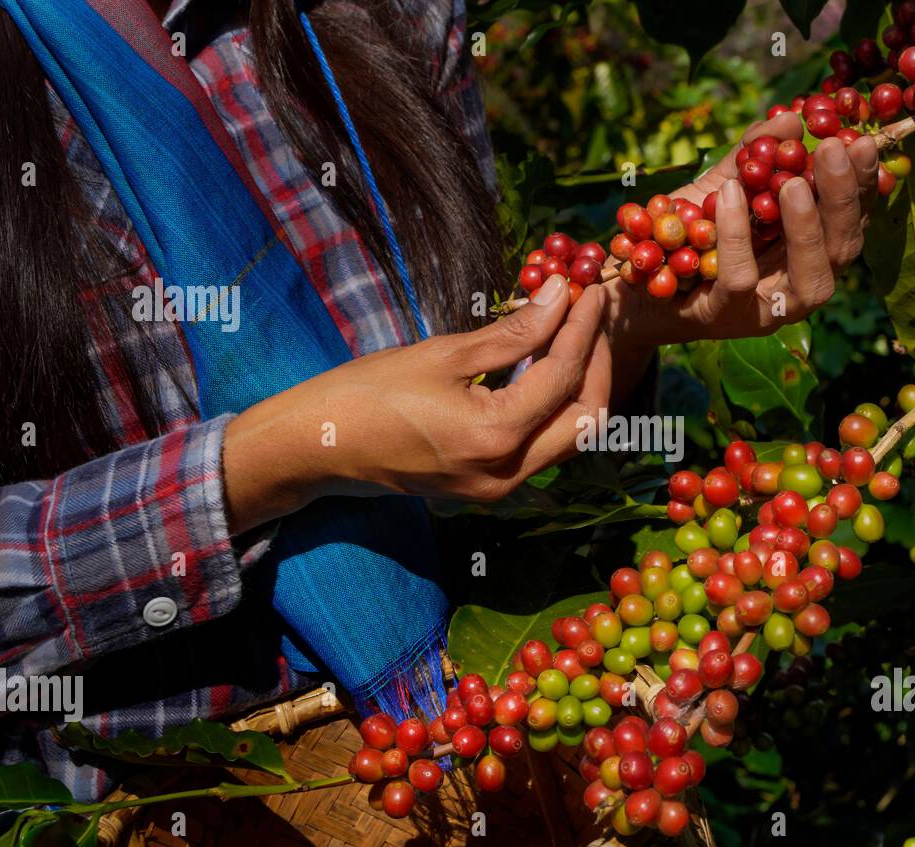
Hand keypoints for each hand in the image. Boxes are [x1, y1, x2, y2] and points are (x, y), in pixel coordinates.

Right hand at [223, 275, 610, 531]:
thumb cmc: (368, 392)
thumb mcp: (444, 353)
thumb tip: (560, 294)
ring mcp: (499, 488)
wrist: (318, 446)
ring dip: (578, 387)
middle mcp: (507, 474)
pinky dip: (552, 408)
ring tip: (569, 333)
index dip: (583, 329)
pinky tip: (542, 366)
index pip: (564, 378)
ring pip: (569, 438)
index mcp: (495, 438)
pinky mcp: (489, 487)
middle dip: (596, 364)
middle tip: (589, 316)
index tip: (591, 290)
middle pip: (586, 420)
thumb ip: (513, 331)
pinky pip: (541, 447)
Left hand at [605, 112, 877, 350]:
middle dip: (843, 201)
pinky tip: (732, 195)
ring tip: (795, 183)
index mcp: (808, 254)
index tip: (863, 142)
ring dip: (806, 228)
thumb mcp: (718, 189)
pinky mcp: (723, 319)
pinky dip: (738, 235)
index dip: (862, 184)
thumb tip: (792, 118)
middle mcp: (797, 287)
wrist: (626, 286)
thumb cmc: (681, 237)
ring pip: (807, 278)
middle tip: (835, 151)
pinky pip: (739, 279)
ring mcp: (764, 311)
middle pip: (841, 251)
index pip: (850, 220)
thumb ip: (753, 157)